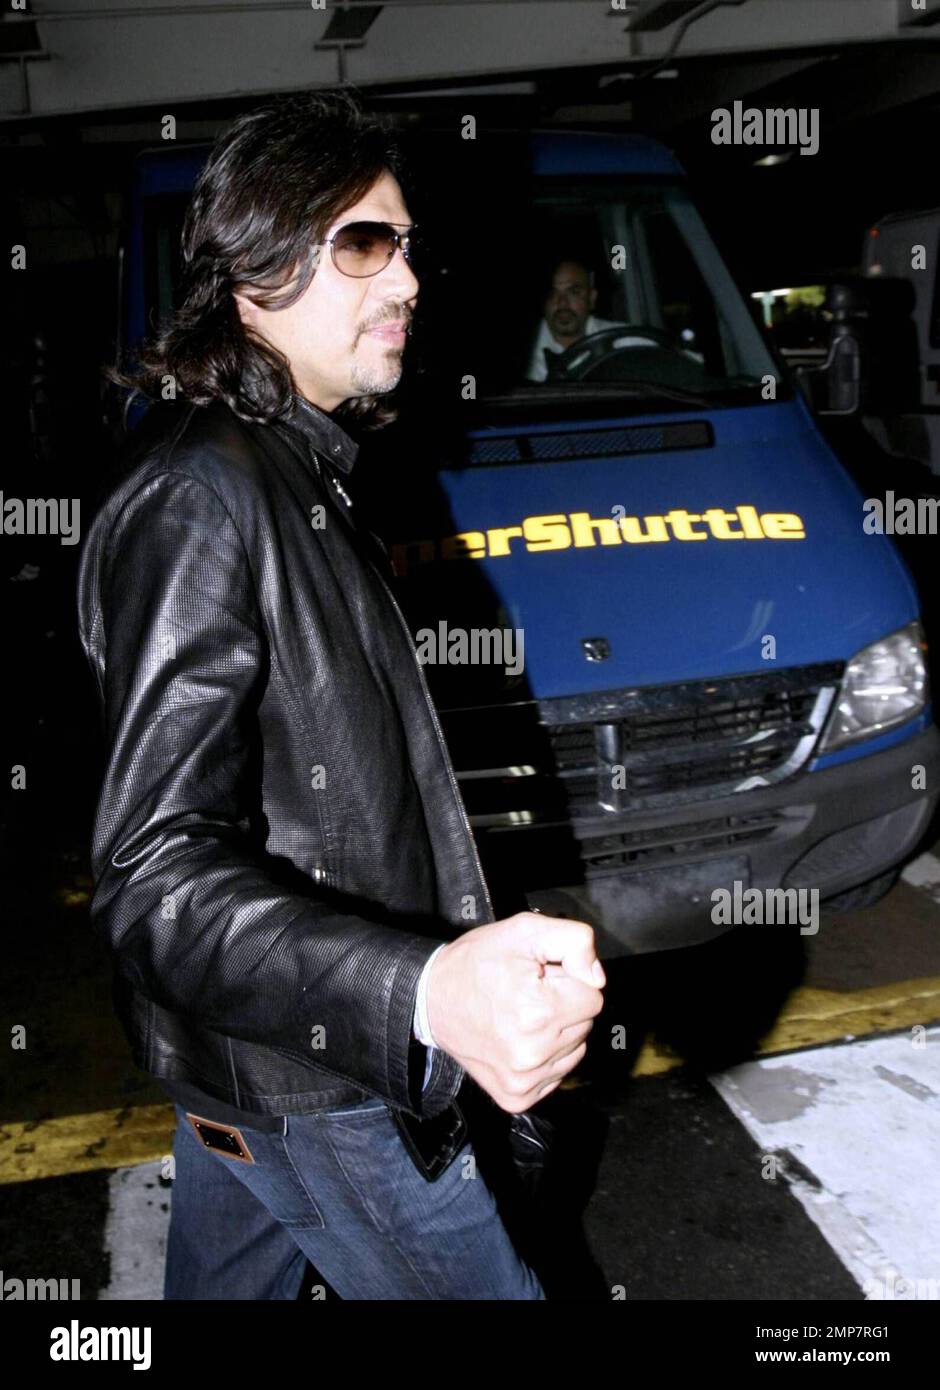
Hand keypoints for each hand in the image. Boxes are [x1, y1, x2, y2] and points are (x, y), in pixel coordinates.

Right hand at [425, 912, 605, 1112]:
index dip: (568, 979)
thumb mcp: (525, 931)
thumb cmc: (477, 963)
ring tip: (521, 1015)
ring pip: (575, 1048)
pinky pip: (557, 1073)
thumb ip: (574, 942)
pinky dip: (545, 1056)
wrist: (431, 1000)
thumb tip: (597, 977)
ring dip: (557, 1031)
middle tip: (527, 993)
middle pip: (585, 1023)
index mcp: (537, 1011)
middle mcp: (532, 1053)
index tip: (539, 977)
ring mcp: (523, 1080)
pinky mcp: (517, 1097)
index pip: (592, 995)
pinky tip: (519, 1039)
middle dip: (563, 1004)